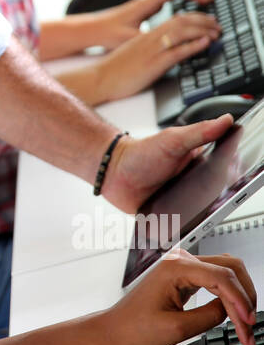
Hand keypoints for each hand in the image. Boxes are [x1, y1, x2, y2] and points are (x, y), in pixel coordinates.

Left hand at [91, 0, 215, 50]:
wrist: (90, 29)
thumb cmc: (106, 33)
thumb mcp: (129, 38)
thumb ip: (148, 39)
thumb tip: (166, 42)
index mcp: (145, 4)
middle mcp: (146, 0)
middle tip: (210, 0)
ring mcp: (145, 4)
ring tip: (203, 4)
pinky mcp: (143, 10)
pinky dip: (179, 1)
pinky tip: (185, 11)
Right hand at [92, 12, 221, 103]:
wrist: (100, 79)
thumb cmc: (116, 70)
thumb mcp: (135, 54)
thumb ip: (152, 49)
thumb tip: (168, 51)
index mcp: (147, 35)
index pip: (175, 19)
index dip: (195, 18)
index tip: (207, 21)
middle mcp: (151, 39)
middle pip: (182, 22)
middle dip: (203, 21)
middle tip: (217, 25)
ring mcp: (153, 51)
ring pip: (182, 33)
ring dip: (203, 31)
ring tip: (216, 33)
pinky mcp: (153, 64)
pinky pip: (177, 51)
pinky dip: (193, 46)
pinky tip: (204, 44)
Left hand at [100, 114, 234, 213]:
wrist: (113, 172)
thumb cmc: (141, 154)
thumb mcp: (173, 140)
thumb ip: (199, 132)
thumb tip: (225, 120)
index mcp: (199, 161)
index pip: (223, 169)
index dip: (230, 174)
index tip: (231, 175)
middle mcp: (194, 181)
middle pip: (215, 194)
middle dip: (214, 197)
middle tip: (207, 193)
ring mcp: (184, 199)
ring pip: (201, 212)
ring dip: (200, 213)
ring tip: (191, 207)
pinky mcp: (172, 216)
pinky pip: (183, 224)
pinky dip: (183, 225)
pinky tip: (180, 221)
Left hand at [100, 248, 256, 344]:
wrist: (116, 329)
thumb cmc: (135, 327)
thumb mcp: (176, 329)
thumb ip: (208, 317)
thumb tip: (230, 311)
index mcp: (175, 267)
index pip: (221, 276)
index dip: (239, 300)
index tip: (247, 322)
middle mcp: (180, 261)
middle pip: (230, 269)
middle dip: (245, 298)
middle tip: (249, 327)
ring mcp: (184, 268)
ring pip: (227, 275)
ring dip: (240, 299)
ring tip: (245, 328)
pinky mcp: (186, 277)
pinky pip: (217, 282)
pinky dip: (229, 300)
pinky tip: (235, 318)